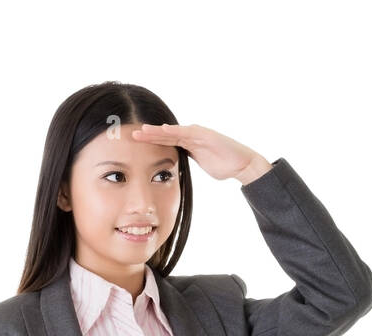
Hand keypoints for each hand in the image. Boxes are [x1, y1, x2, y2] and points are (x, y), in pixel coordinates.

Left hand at [131, 122, 269, 182]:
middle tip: (129, 134)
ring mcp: (197, 134)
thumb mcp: (200, 164)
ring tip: (140, 132)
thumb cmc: (223, 165)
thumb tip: (175, 170)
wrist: (241, 163)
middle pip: (164, 134)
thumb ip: (188, 162)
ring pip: (172, 132)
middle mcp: (190, 135)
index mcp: (188, 143)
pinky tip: (162, 130)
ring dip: (156, 131)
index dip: (150, 142)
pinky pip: (186, 133)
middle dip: (147, 135)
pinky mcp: (204, 135)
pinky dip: (174, 132)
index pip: (165, 142)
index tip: (134, 144)